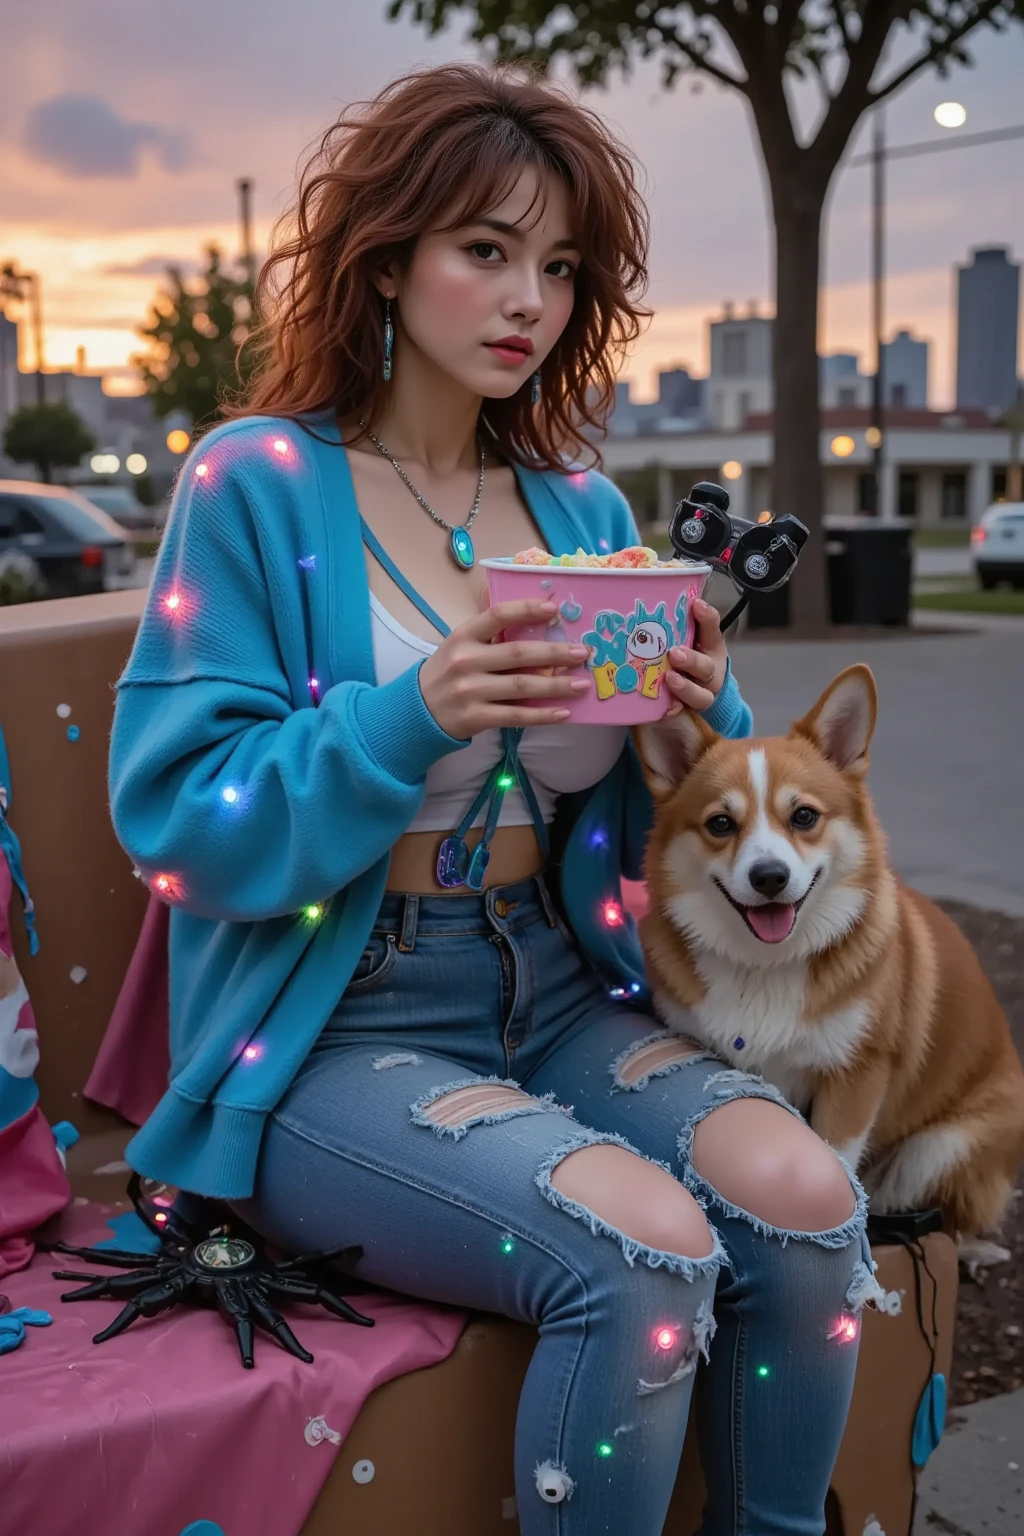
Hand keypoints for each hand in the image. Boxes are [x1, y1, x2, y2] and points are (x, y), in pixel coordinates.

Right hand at [419, 600, 591, 737]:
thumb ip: (488, 629)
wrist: (417, 711)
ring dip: (557, 686)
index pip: (498, 616)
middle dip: (555, 653)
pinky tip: (564, 712)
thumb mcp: (459, 644)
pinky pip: (516, 716)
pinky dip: (543, 715)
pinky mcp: (475, 718)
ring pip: (522, 686)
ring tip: (582, 684)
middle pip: (518, 654)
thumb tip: (525, 606)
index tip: (554, 609)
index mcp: (463, 636)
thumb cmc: (447, 673)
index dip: (527, 610)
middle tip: (582, 653)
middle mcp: (466, 661)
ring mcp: (470, 691)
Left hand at [662, 599, 728, 717]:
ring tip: (670, 679)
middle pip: (706, 667)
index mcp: (711, 650)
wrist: (693, 693)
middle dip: (692, 660)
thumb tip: (675, 598)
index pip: (712, 630)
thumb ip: (682, 622)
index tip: (696, 605)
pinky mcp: (685, 711)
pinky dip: (673, 711)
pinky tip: (665, 710)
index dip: (707, 618)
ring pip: (699, 696)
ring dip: (685, 688)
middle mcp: (709, 674)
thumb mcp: (687, 639)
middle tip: (675, 653)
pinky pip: (681, 714)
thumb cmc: (687, 659)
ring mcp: (699, 695)